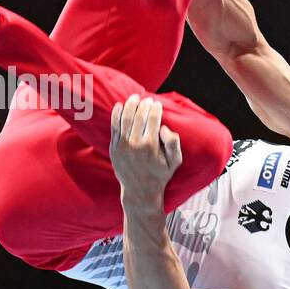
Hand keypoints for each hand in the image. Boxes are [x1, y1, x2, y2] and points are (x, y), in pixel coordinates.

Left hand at [110, 94, 183, 211]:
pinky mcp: (114, 148)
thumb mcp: (175, 162)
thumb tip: (164, 128)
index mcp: (150, 145)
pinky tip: (120, 106)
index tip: (157, 104)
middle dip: (144, 105)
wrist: (140, 191)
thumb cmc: (159, 175)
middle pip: (139, 116)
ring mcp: (122, 145)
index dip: (155, 109)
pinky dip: (116, 114)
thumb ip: (174, 143)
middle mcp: (135, 144)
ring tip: (134, 98)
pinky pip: (114, 127)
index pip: (153, 119)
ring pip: (125, 119)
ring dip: (130, 105)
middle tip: (147, 100)